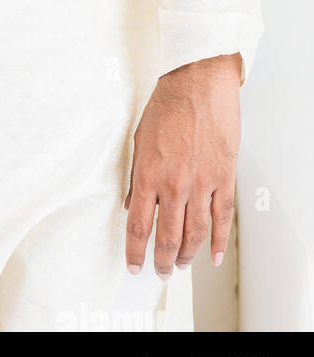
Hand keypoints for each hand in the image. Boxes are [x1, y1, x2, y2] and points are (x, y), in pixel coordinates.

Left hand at [124, 52, 241, 278]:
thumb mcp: (139, 141)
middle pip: (167, 236)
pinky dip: (218, 241)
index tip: (133, 264)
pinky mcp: (224, 179)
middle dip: (162, 260)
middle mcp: (175, 184)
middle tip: (159, 272)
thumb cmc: (166, 107)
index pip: (138, 225)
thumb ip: (137, 177)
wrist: (196, 85)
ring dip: (187, 254)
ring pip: (195, 233)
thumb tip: (134, 205)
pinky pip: (222, 219)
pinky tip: (213, 254)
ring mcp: (202, 184)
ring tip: (180, 265)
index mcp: (148, 174)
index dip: (135, 251)